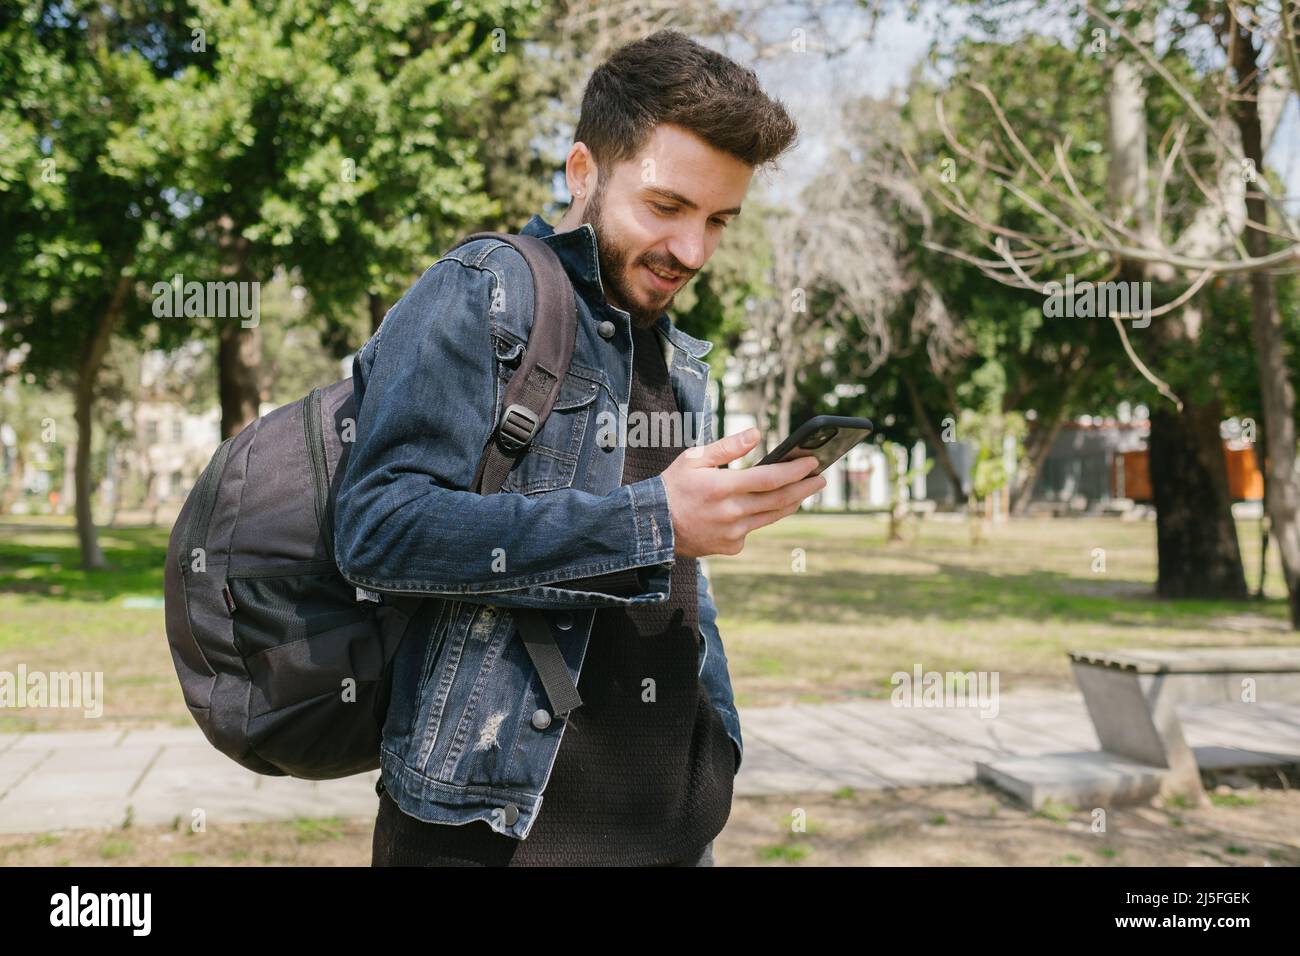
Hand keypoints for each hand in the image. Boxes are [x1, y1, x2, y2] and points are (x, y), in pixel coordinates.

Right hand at [661, 428, 825, 558]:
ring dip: (791, 503)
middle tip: (821, 479)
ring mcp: (732, 533)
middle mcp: (731, 512)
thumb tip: (756, 433)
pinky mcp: (730, 546)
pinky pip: (753, 529)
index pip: (770, 478)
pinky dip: (760, 517)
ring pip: (771, 516)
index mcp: (723, 487)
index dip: (795, 470)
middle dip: (804, 488)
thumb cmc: (672, 487)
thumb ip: (728, 447)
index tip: (813, 462)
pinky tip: (761, 507)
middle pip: (779, 500)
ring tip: (804, 491)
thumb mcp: (694, 459)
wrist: (652, 526)